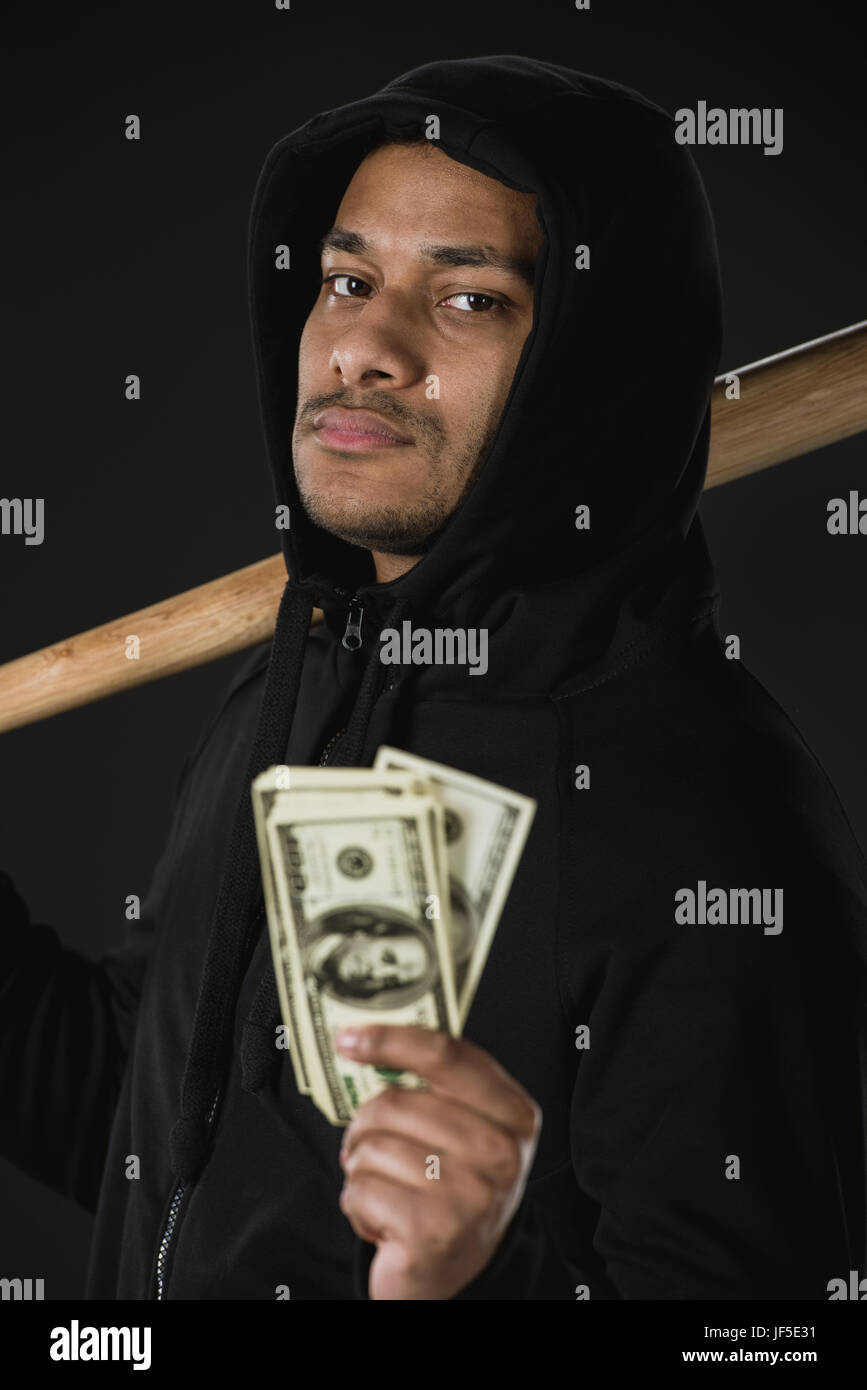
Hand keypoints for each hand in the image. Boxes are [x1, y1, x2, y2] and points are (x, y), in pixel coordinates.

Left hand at [335, 1024, 541, 1299]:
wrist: (449, 1269)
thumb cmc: (449, 1186)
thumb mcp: (464, 1127)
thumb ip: (435, 1082)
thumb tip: (365, 1038)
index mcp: (514, 1114)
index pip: (445, 1056)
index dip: (391, 1040)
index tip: (349, 1038)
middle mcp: (502, 1153)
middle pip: (396, 1101)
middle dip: (366, 1125)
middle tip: (374, 1150)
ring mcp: (471, 1195)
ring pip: (372, 1145)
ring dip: (361, 1168)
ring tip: (387, 1188)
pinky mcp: (433, 1232)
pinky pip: (360, 1188)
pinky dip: (356, 1204)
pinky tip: (382, 1218)